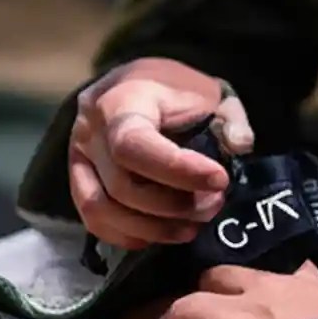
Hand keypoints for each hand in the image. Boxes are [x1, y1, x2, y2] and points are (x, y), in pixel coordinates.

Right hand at [71, 58, 254, 248]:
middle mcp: (91, 131)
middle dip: (173, 205)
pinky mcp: (78, 179)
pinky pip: (93, 218)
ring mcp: (78, 157)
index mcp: (122, 101)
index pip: (135, 144)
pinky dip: (128, 234)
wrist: (140, 84)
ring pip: (103, 209)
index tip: (219, 180)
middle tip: (214, 205)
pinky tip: (162, 234)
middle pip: (122, 185)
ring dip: (152, 228)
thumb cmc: (178, 92)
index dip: (178, 170)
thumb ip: (229, 119)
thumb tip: (239, 146)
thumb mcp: (211, 94)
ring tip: (193, 227)